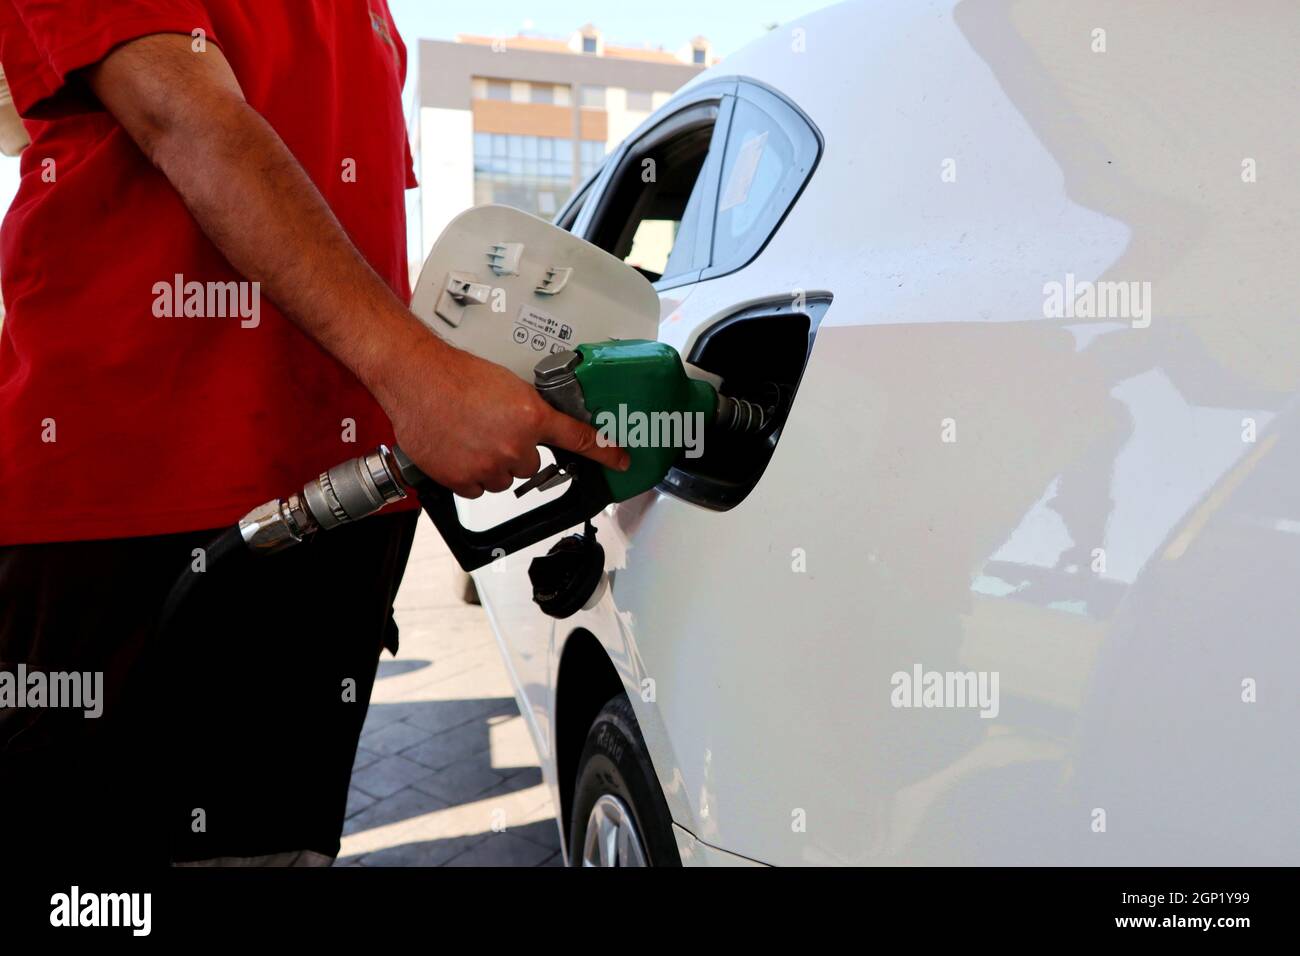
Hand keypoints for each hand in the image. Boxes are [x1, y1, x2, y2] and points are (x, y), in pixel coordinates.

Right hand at [370, 327, 628, 498]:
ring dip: (491, 464)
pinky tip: (457, 450)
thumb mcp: (508, 385)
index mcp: (531, 417)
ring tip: (469, 436)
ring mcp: (487, 466)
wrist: (417, 378)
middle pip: (531, 465)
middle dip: (515, 451)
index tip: (621, 461)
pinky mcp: (462, 479)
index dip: (604, 452)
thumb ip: (530, 411)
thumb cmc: (456, 374)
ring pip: (503, 479)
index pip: (578, 439)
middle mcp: (514, 446)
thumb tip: (538, 427)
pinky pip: (476, 489)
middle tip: (492, 429)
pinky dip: (468, 475)